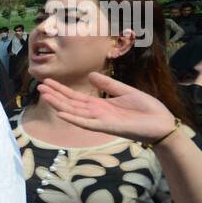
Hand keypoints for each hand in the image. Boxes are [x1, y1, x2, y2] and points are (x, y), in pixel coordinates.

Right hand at [38, 73, 176, 143]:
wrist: (162, 123)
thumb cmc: (146, 109)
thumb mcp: (125, 91)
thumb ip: (108, 85)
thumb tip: (90, 75)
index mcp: (100, 105)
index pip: (76, 97)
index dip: (61, 89)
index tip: (48, 82)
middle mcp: (96, 113)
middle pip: (70, 103)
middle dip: (55, 95)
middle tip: (39, 86)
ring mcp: (100, 121)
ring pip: (74, 112)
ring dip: (59, 104)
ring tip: (44, 96)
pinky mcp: (107, 127)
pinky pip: (87, 123)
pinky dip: (73, 118)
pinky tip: (61, 113)